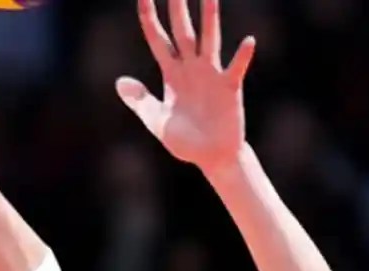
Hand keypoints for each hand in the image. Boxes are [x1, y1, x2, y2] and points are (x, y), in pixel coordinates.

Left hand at [116, 0, 255, 170]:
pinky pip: (236, 69)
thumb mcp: (156, 121)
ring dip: (210, 19)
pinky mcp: (229, 88)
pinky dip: (242, 56)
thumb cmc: (184, 140)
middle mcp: (191, 68)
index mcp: (171, 73)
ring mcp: (211, 76)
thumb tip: (120, 82)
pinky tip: (248, 41)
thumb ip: (140, 101)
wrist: (211, 157)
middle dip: (178, 7)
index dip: (149, 17)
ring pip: (210, 40)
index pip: (157, 38)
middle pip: (183, 31)